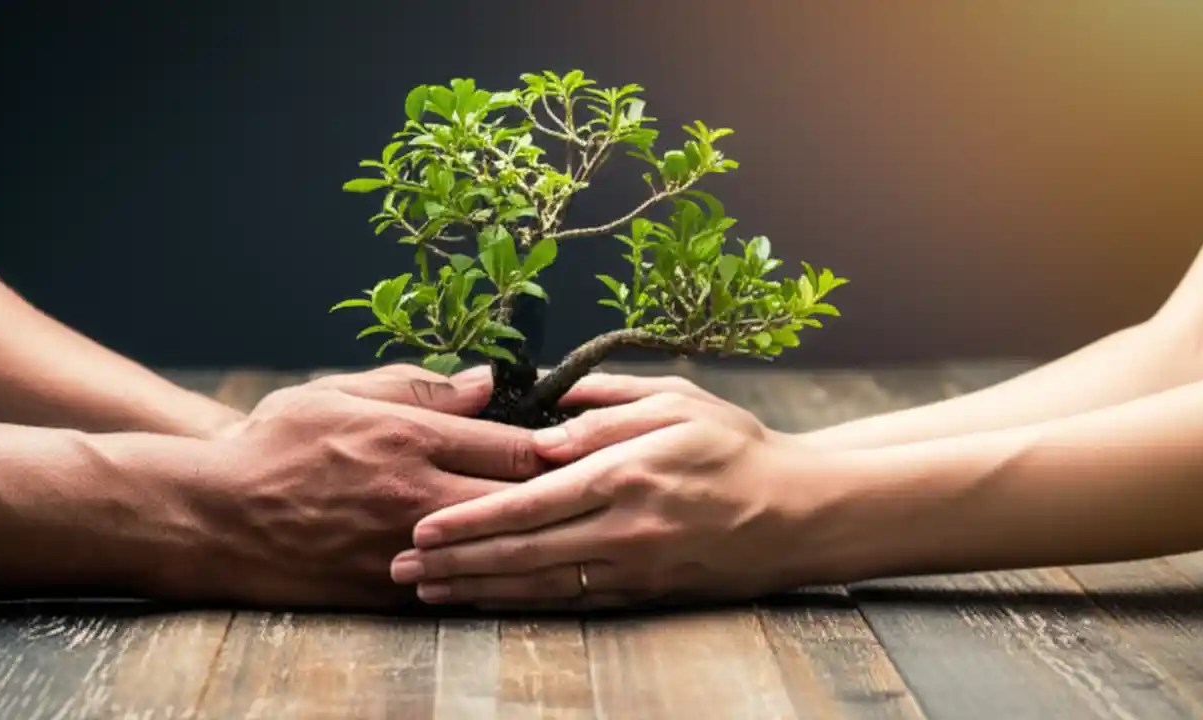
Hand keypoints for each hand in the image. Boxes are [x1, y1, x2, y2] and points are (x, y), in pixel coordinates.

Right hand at [169, 364, 543, 607]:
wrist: (211, 517)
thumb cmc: (273, 445)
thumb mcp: (339, 393)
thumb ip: (419, 387)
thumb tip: (488, 384)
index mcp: (408, 438)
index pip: (513, 446)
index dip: (555, 446)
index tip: (575, 445)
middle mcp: (414, 496)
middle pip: (518, 501)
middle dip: (555, 494)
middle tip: (583, 487)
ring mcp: (403, 549)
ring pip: (495, 549)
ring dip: (528, 537)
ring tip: (558, 527)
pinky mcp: (387, 591)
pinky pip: (456, 585)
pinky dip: (483, 573)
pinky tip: (503, 563)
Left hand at [392, 375, 817, 608]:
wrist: (800, 511)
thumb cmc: (738, 447)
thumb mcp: (678, 403)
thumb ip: (606, 409)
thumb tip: (545, 426)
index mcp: (626, 475)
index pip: (531, 502)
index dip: (472, 519)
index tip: (424, 526)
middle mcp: (624, 529)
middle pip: (523, 553)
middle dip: (456, 562)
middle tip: (401, 567)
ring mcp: (635, 569)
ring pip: (541, 586)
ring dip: (479, 590)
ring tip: (427, 591)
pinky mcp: (646, 594)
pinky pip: (573, 604)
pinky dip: (524, 604)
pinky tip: (490, 602)